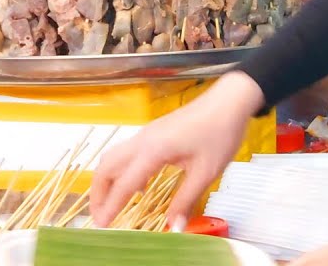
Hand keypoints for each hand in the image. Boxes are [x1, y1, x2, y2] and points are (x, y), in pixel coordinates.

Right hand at [88, 71, 264, 227]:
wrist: (229, 100)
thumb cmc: (220, 131)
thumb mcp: (206, 172)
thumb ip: (186, 200)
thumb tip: (175, 226)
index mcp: (154, 150)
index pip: (124, 184)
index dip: (111, 207)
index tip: (101, 225)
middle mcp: (144, 140)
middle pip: (106, 166)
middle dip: (98, 193)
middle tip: (101, 216)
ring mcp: (147, 133)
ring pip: (113, 157)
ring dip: (107, 180)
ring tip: (114, 204)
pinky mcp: (153, 131)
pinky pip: (127, 152)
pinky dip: (122, 170)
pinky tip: (139, 187)